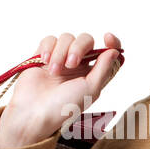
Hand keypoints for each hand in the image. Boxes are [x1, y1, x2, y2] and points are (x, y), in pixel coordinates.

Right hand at [0, 32, 123, 148]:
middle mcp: (79, 65)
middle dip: (79, 48)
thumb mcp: (91, 89)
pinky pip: (49, 40)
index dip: (112, 42)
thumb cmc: (65, 106)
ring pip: (67, 38)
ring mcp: (61, 59)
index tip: (108, 38)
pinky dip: (48, 48)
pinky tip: (44, 61)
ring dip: (61, 52)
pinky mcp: (43, 56)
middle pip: (86, 40)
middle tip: (71, 64)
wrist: (34, 110)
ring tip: (54, 71)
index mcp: (94, 74)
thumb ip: (104, 69)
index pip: (108, 52)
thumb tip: (115, 51)